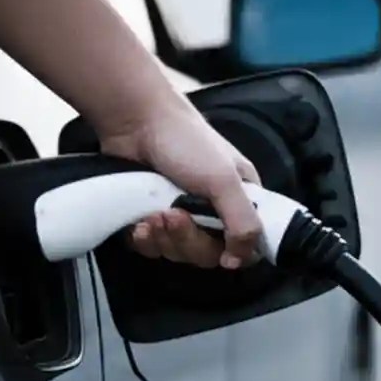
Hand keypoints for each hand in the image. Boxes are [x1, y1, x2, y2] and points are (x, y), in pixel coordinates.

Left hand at [99, 100, 262, 268]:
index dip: (233, 252)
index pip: (246, 244)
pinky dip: (145, 240)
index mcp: (239, 199)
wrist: (135, 121)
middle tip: (173, 215)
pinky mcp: (151, 218)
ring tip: (153, 214)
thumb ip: (243, 222)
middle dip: (188, 240)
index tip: (221, 254)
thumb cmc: (186, 141)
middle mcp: (212, 211)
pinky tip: (140, 224)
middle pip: (207, 252)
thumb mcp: (224, 180)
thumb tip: (240, 260)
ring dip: (164, 239)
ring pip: (177, 252)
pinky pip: (151, 248)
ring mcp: (180, 215)